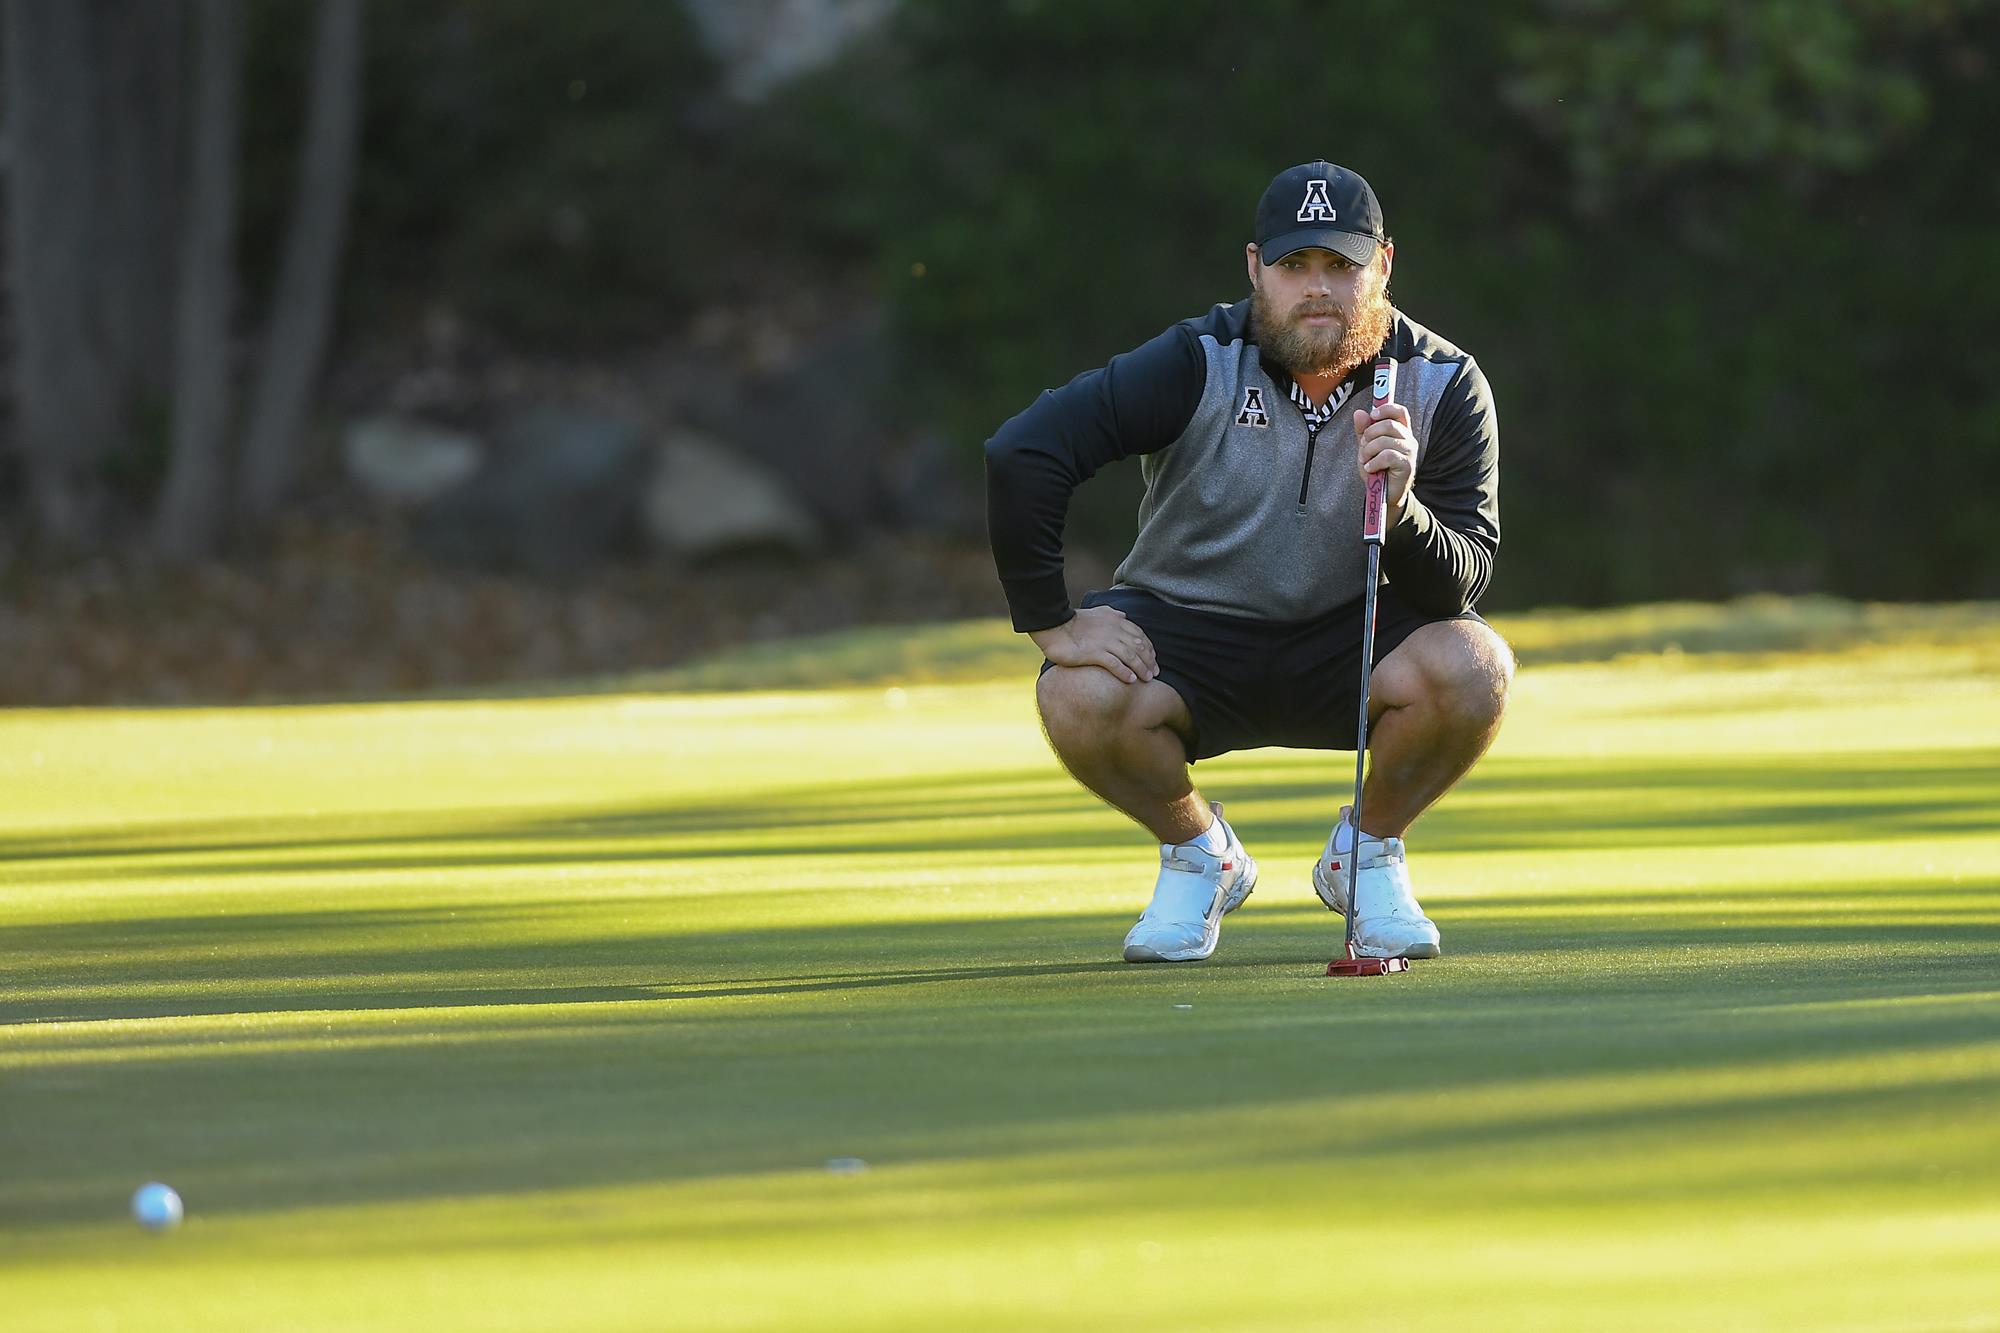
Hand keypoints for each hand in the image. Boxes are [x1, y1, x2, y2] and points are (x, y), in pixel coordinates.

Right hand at [1028, 605, 1157, 684]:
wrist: (1054, 627)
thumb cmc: (1074, 622)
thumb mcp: (1096, 613)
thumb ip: (1111, 614)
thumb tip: (1123, 616)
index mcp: (1116, 620)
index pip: (1140, 635)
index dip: (1149, 648)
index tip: (1153, 660)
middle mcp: (1114, 630)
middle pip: (1138, 647)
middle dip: (1149, 660)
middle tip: (1154, 673)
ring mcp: (1104, 642)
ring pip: (1130, 656)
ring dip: (1141, 668)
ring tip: (1147, 679)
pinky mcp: (1094, 653)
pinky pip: (1115, 664)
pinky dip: (1125, 672)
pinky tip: (1131, 680)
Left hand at [1352, 401, 1416, 518]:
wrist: (1382, 494)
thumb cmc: (1377, 469)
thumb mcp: (1366, 447)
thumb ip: (1363, 430)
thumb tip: (1359, 413)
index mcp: (1400, 431)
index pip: (1400, 411)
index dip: (1386, 409)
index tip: (1372, 415)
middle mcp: (1408, 439)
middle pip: (1389, 424)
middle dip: (1370, 434)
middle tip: (1363, 446)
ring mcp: (1409, 452)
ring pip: (1386, 440)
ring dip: (1369, 450)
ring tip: (1366, 460)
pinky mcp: (1407, 465)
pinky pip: (1387, 456)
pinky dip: (1374, 462)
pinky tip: (1371, 468)